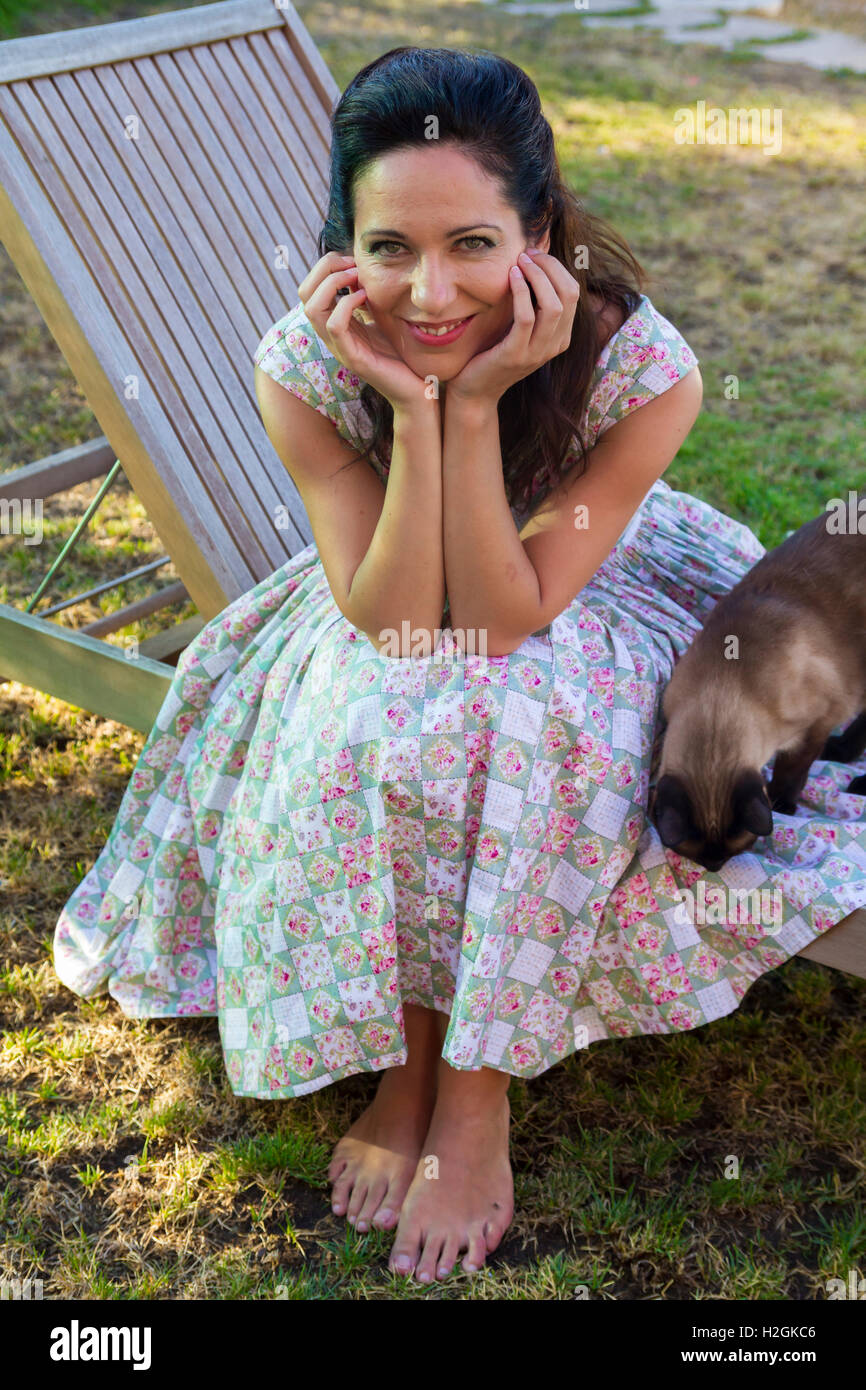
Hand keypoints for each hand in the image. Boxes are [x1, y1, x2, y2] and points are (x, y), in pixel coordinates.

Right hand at [298, 251, 431, 412]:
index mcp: (336, 323)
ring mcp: (339, 348)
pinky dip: (346, 304)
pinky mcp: (353, 358)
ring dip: (333, 283)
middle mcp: (331, 335)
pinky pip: (335, 326)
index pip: (310, 288)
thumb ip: (369, 297)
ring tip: (357, 277)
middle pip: (305, 293)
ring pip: (312, 308)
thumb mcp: (382, 318)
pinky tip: (364, 296)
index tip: (352, 260)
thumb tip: (361, 269)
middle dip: (325, 268)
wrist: (416, 388)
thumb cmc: (402, 353)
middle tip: (352, 264)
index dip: (326, 266)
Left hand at [446, 249, 579, 405]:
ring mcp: (537, 352)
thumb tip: (534, 265)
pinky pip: (526, 317)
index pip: (573, 292)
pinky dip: (521, 292)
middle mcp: (554, 346)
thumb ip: (532, 305)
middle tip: (527, 253)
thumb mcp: (520, 329)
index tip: (534, 254)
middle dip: (550, 267)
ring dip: (537, 276)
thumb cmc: (494, 353)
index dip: (556, 267)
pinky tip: (511, 277)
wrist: (475, 391)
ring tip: (520, 261)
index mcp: (561, 337)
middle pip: (568, 295)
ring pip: (553, 306)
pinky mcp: (516, 354)